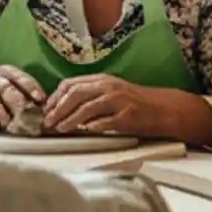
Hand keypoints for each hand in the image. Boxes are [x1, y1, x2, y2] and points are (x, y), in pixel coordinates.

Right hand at [0, 65, 46, 129]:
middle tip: (27, 115)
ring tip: (8, 121)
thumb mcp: (9, 91)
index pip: (19, 77)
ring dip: (0, 110)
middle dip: (17, 102)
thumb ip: (26, 98)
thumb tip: (47, 111)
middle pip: (6, 89)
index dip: (30, 87)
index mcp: (5, 73)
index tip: (40, 98)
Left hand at [43, 74, 160, 134]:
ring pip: (87, 107)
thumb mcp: (111, 92)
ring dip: (70, 119)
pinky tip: (83, 132)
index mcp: (102, 80)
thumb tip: (63, 108)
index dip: (56, 97)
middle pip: (75, 94)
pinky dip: (91, 127)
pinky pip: (104, 122)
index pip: (71, 84)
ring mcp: (118, 101)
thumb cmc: (136, 102)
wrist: (165, 109)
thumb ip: (90, 96)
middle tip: (48, 121)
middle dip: (58, 108)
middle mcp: (109, 87)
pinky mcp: (127, 117)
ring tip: (60, 128)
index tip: (47, 109)